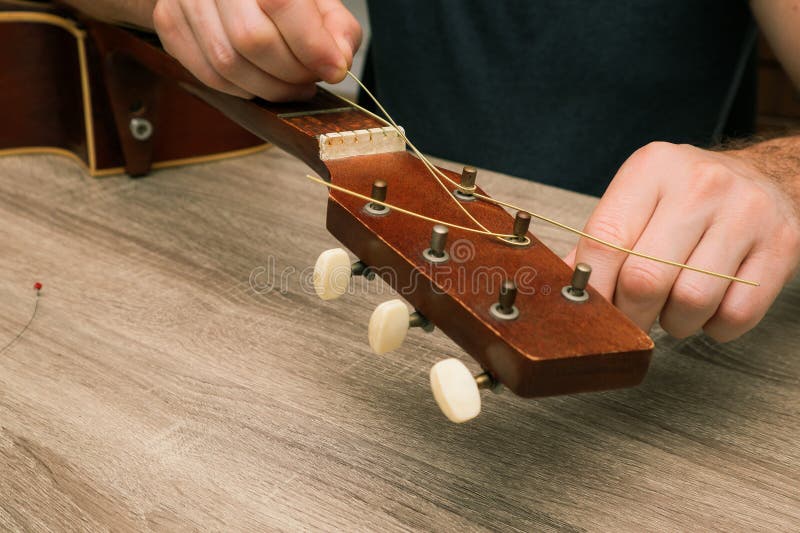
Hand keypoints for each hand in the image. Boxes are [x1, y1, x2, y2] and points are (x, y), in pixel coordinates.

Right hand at [152, 0, 361, 100]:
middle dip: (290, 73)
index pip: (282, 3)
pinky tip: (262, 83)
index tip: (334, 70)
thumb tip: (337, 61)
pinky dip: (243, 90)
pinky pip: (208, 75)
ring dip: (270, 88)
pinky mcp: (169, 23)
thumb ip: (337, 27)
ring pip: (228, 64)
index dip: (312, 46)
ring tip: (292, 85)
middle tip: (311, 79)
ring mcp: (186, 0)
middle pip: (252, 40)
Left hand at [564, 141, 799, 341]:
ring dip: (675, 322)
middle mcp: (699, 184)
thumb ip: (600, 241)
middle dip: (632, 314)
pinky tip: (711, 307)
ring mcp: (746, 212)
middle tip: (635, 316)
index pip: (605, 241)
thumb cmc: (690, 197)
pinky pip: (736, 314)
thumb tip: (560, 285)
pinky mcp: (782, 244)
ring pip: (691, 302)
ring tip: (675, 307)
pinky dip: (715, 327)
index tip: (591, 309)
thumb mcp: (638, 200)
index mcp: (651, 169)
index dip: (593, 288)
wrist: (769, 178)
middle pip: (645, 279)